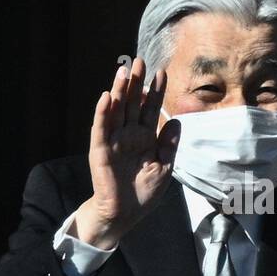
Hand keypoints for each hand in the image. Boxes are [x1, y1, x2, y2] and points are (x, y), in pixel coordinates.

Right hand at [73, 58, 180, 248]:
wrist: (125, 214)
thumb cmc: (143, 193)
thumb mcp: (164, 169)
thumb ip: (169, 145)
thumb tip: (176, 121)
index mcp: (145, 138)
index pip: (150, 109)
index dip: (156, 91)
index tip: (162, 72)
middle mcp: (129, 135)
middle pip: (132, 103)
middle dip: (136, 83)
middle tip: (140, 61)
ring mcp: (114, 141)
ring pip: (116, 110)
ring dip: (118, 91)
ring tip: (123, 71)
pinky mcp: (100, 150)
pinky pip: (101, 128)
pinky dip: (103, 113)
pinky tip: (107, 97)